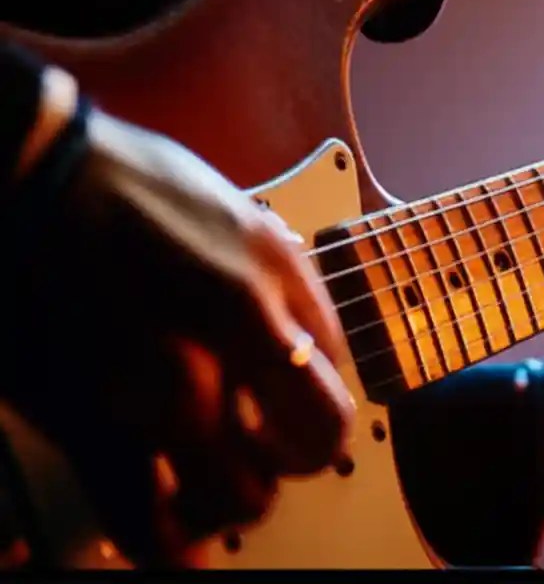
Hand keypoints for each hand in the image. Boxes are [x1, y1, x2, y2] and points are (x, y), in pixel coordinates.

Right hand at [1, 95, 354, 566]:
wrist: (26, 176)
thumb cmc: (123, 184)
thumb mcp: (237, 214)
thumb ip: (278, 285)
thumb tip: (301, 342)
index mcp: (275, 273)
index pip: (338, 367)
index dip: (313, 390)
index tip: (288, 400)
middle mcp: (237, 329)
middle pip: (315, 441)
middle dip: (295, 456)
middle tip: (264, 452)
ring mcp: (168, 382)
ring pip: (242, 497)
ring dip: (231, 500)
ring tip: (206, 486)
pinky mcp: (97, 422)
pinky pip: (147, 522)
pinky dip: (168, 543)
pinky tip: (172, 539)